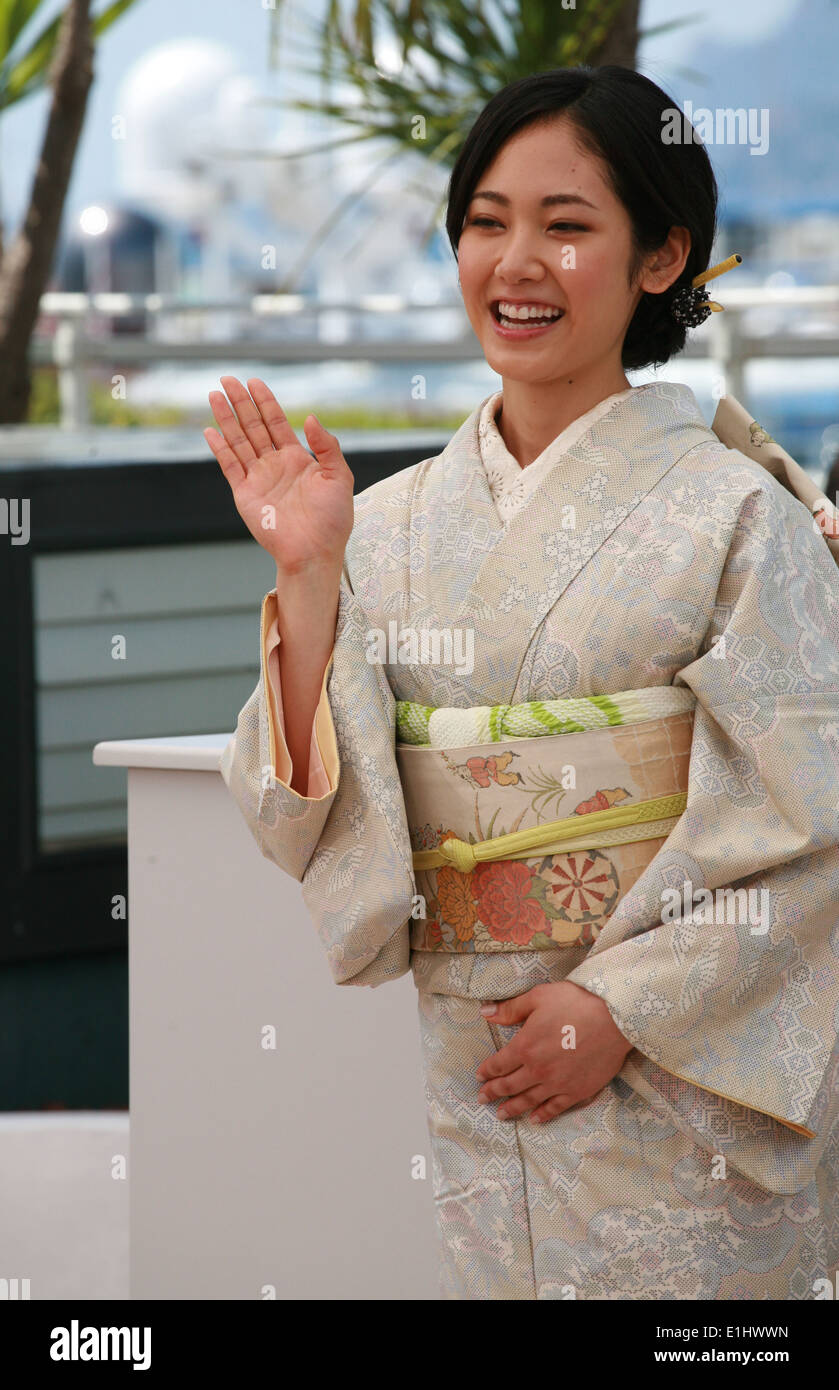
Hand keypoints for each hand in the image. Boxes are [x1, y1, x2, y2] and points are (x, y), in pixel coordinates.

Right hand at [205, 376, 354, 573]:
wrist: (315, 552)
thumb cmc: (333, 519)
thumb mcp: (340, 477)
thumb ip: (327, 446)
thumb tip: (310, 417)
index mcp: (297, 459)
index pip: (277, 423)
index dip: (265, 402)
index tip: (254, 382)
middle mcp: (275, 465)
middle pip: (253, 427)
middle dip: (241, 403)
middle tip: (228, 379)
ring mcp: (258, 479)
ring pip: (238, 442)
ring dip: (226, 419)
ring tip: (215, 395)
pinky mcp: (245, 495)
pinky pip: (230, 467)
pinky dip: (220, 449)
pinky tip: (211, 430)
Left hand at [475, 981, 632, 1124]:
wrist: (614, 1017)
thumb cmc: (575, 1002)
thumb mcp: (538, 997)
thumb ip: (511, 1009)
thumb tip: (485, 1013)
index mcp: (525, 1046)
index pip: (499, 1063)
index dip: (487, 1071)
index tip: (479, 1077)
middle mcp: (537, 1070)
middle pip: (510, 1085)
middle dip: (493, 1092)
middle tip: (482, 1098)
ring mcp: (557, 1084)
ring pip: (529, 1100)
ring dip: (512, 1108)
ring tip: (501, 1114)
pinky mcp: (577, 1091)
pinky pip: (555, 1108)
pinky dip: (543, 1115)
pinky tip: (535, 1119)